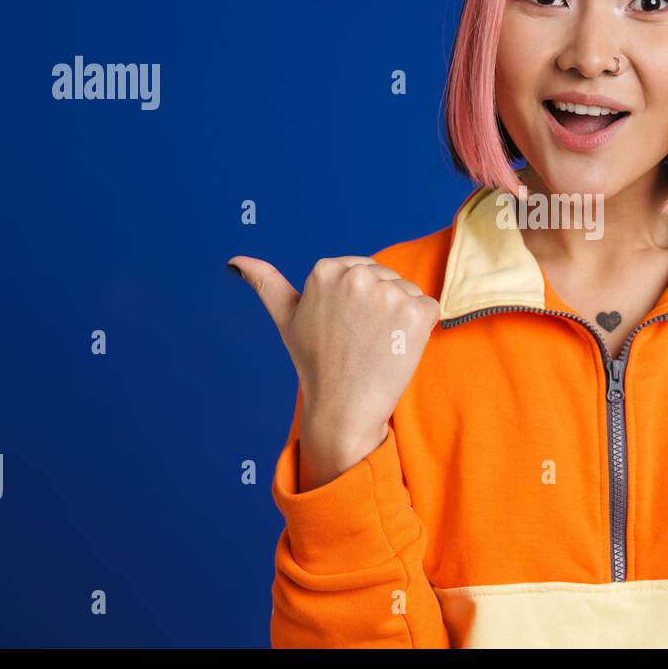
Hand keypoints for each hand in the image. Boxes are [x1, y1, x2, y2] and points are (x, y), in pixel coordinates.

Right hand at [228, 254, 439, 488]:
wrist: (343, 408)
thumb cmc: (315, 364)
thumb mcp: (286, 318)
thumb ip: (265, 282)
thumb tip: (236, 260)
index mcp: (325, 269)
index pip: (361, 270)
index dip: (359, 302)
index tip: (346, 328)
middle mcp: (356, 275)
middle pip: (387, 278)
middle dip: (381, 307)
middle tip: (361, 340)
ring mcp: (388, 292)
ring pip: (408, 293)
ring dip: (401, 318)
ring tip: (377, 345)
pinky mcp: (416, 311)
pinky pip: (431, 308)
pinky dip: (422, 330)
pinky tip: (398, 348)